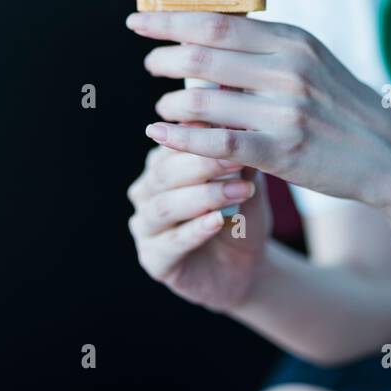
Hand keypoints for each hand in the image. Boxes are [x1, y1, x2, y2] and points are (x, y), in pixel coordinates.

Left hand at [126, 11, 390, 215]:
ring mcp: (285, 112)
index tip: (138, 20)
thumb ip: (264, 47)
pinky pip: (218, 142)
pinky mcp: (283, 152)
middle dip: (163, 58)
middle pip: (203, 54)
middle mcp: (287, 70)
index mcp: (292, 41)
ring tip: (165, 106)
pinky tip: (160, 134)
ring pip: (204, 99)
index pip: (216, 21)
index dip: (170, 20)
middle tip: (148, 63)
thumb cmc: (341, 104)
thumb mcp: (311, 59)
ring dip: (172, 102)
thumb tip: (207, 31)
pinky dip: (180, 137)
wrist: (389, 153)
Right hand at [126, 145, 271, 311]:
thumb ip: (237, 157)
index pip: (170, 145)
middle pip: (165, 174)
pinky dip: (195, 230)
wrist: (246, 267)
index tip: (232, 130)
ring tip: (239, 192)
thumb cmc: (241, 216)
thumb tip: (239, 123)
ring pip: (165, 207)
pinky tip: (217, 221)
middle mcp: (145, 193)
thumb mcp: (244, 182)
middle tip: (238, 160)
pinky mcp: (153, 261)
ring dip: (204, 197)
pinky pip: (171, 243)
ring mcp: (145, 228)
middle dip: (202, 165)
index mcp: (160, 166)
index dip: (200, 137)